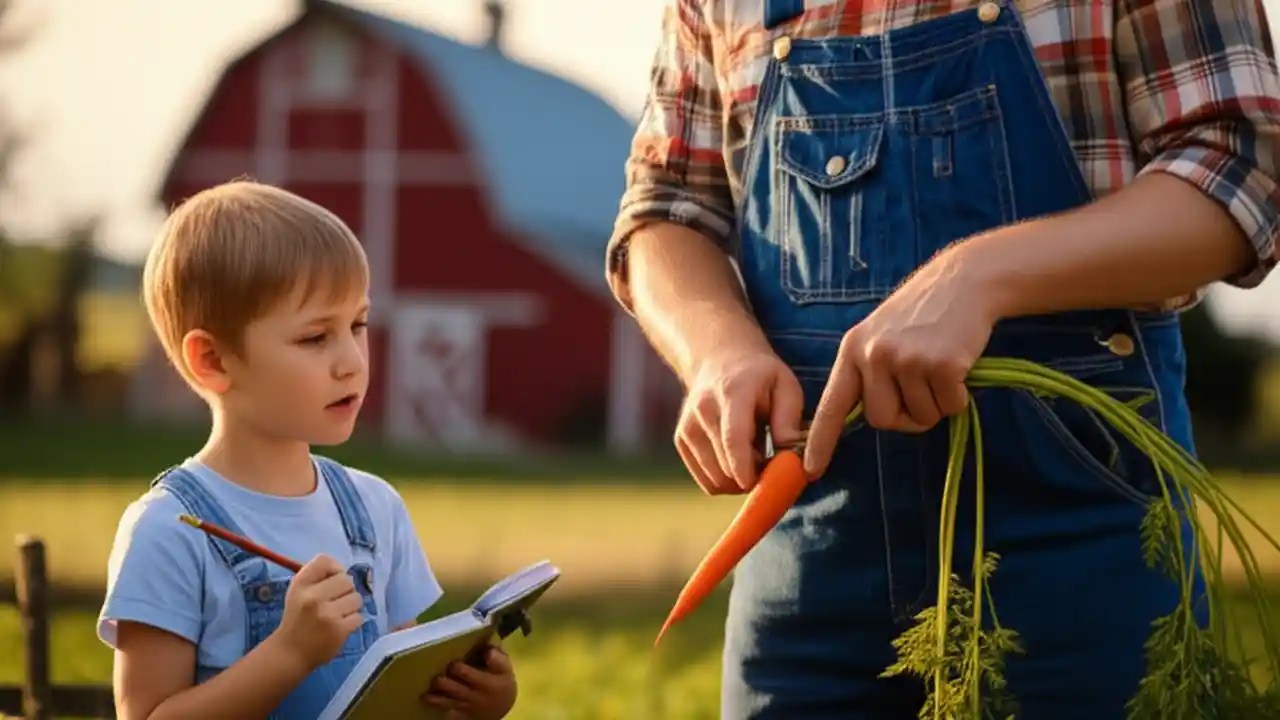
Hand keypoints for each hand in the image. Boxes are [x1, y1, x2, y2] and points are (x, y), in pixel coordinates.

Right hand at [273, 555, 362, 668]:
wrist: (291, 652)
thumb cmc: (297, 618)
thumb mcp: (298, 592)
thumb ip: (316, 576)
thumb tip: (341, 568)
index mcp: (300, 585)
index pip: (325, 561)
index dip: (335, 568)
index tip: (332, 580)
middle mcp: (313, 597)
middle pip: (346, 580)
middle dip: (345, 590)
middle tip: (335, 601)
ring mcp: (327, 614)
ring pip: (356, 598)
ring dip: (350, 606)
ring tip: (338, 614)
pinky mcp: (339, 630)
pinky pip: (358, 617)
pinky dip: (352, 622)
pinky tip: (340, 626)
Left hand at [422, 645, 517, 718]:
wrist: (504, 707)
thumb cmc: (502, 682)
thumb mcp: (507, 669)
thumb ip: (499, 659)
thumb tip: (488, 650)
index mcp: (486, 682)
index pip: (467, 674)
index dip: (457, 667)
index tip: (451, 661)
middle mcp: (474, 696)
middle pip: (453, 689)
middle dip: (441, 682)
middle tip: (435, 675)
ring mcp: (465, 707)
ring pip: (446, 703)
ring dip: (434, 698)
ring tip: (425, 693)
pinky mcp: (460, 716)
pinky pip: (447, 714)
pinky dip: (437, 709)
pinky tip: (429, 702)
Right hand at [676, 346, 805, 493]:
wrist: (720, 359)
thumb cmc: (761, 377)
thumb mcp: (786, 386)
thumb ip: (789, 421)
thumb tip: (790, 457)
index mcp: (732, 393)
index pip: (733, 437)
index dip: (744, 467)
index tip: (757, 484)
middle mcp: (703, 409)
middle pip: (724, 465)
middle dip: (752, 476)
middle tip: (772, 465)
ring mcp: (688, 426)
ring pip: (714, 479)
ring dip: (739, 482)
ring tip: (755, 460)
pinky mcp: (681, 440)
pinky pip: (706, 481)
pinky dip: (725, 481)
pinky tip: (737, 461)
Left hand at [803, 245, 998, 477]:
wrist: (962, 282)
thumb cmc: (920, 315)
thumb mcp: (878, 336)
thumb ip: (867, 373)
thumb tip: (868, 418)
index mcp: (852, 351)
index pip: (831, 405)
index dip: (820, 441)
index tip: (808, 470)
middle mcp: (873, 356)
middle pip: (882, 420)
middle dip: (904, 415)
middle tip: (920, 385)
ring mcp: (906, 359)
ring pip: (919, 418)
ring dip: (935, 404)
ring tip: (939, 367)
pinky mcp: (941, 364)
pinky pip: (948, 407)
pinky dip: (958, 397)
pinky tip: (958, 365)